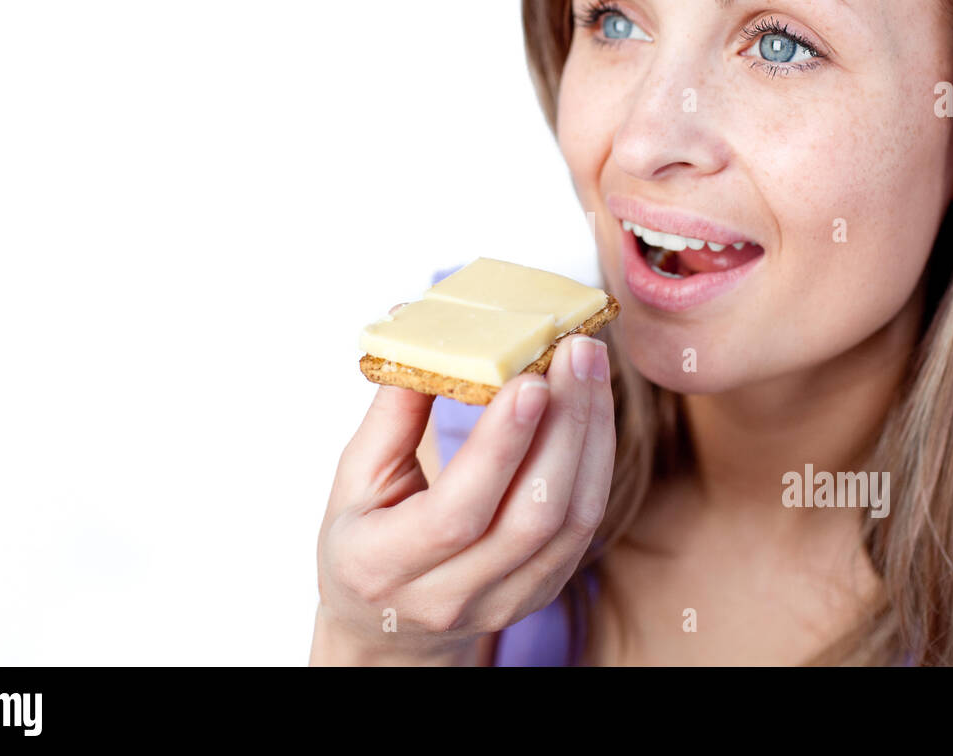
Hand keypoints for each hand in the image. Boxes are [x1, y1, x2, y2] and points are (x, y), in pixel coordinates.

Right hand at [313, 332, 613, 664]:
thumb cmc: (364, 537)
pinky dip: (596, 459)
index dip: (500, 447)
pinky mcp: (543, 591)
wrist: (388, 627)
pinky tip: (593, 407)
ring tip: (590, 366)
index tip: (530, 381)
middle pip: (531, 516)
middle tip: (576, 351)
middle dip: (564, 425)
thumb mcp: (356, 477)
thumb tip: (416, 324)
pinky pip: (585, 525)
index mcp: (383, 565)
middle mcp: (448, 596)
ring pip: (571, 521)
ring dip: (590, 435)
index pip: (457, 513)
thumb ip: (393, 411)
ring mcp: (504, 601)